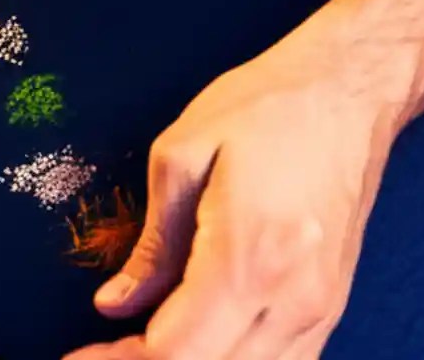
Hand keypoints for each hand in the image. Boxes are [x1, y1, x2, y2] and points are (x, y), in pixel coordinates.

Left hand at [65, 5, 420, 359]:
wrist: (347, 92)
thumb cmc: (265, 107)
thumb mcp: (181, 158)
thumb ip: (151, 245)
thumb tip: (114, 305)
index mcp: (247, 258)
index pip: (175, 350)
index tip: (76, 355)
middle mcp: (292, 299)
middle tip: (98, 352)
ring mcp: (319, 308)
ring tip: (136, 347)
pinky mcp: (329, 304)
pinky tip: (194, 341)